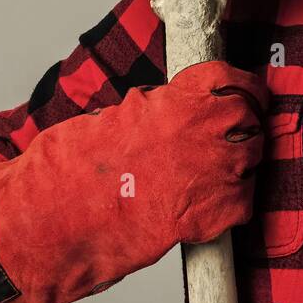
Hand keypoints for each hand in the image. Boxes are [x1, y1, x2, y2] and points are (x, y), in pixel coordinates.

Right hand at [0, 60, 267, 302]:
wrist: (52, 221)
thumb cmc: (70, 170)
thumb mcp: (115, 118)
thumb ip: (157, 109)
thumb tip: (178, 102)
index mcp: (175, 103)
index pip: (232, 81)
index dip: (244, 87)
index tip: (248, 93)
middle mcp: (199, 135)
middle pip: (250, 119)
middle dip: (244, 125)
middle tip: (229, 137)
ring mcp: (209, 176)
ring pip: (251, 160)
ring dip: (239, 164)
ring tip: (212, 173)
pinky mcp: (208, 218)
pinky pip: (243, 203)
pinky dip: (232, 204)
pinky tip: (208, 205)